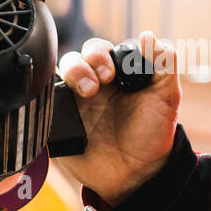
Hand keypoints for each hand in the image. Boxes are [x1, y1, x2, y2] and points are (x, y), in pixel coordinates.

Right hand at [55, 30, 180, 204]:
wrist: (136, 174)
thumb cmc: (152, 133)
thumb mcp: (167, 96)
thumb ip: (164, 63)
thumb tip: (149, 36)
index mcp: (115, 75)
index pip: (99, 51)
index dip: (102, 54)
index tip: (112, 71)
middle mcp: (92, 86)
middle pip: (75, 59)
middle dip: (85, 64)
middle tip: (101, 81)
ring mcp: (74, 104)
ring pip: (58, 76)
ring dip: (71, 73)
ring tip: (87, 91)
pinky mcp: (60, 124)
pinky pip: (44, 105)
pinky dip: (46, 100)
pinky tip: (61, 104)